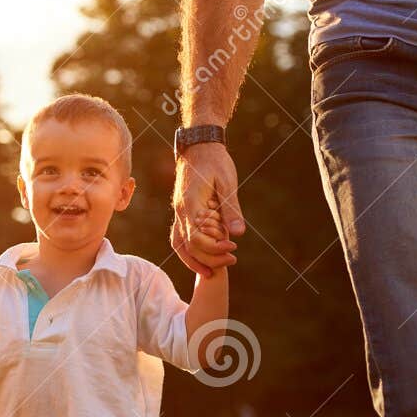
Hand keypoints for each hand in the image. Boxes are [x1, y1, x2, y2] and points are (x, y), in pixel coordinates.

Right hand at [171, 141, 240, 277]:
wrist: (199, 144)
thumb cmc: (215, 160)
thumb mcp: (228, 182)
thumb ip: (231, 209)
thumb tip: (238, 234)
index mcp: (189, 204)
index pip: (196, 237)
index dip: (214, 248)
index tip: (233, 248)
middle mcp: (180, 210)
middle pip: (185, 246)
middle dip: (207, 258)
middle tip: (232, 261)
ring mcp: (179, 211)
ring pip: (178, 243)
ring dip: (193, 259)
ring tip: (210, 272)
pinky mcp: (183, 210)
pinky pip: (181, 235)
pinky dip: (191, 249)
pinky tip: (205, 255)